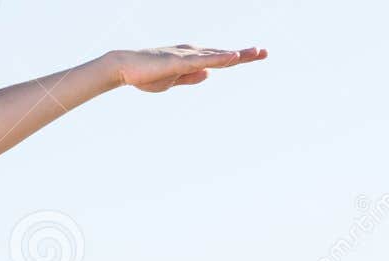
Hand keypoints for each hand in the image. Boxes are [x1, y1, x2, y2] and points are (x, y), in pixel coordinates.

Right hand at [110, 44, 266, 92]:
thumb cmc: (145, 74)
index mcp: (192, 58)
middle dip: (244, 54)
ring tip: (255, 52)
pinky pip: (202, 60)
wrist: (124, 68)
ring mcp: (186, 55)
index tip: (257, 55)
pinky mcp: (178, 61)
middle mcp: (193, 53)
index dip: (237, 57)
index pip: (219, 58)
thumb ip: (191, 77)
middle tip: (264, 52)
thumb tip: (210, 74)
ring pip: (216, 55)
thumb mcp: (172, 79)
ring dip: (235, 55)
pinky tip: (231, 57)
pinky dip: (218, 58)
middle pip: (222, 54)